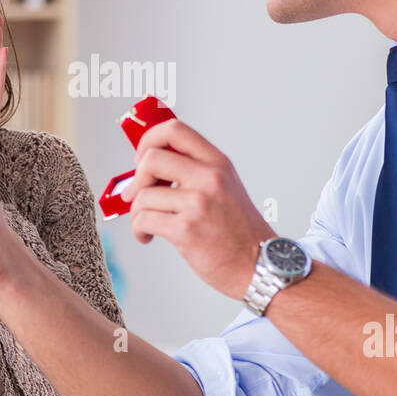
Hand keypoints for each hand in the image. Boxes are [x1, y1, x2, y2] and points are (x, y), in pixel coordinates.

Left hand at [123, 118, 276, 299]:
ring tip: (147, 223)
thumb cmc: (239, 232)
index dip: (149, 139)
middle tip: (136, 194)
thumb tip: (149, 166)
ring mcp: (198, 203)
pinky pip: (144, 220)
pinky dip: (139, 230)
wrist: (260, 265)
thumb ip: (194, 171)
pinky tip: (148, 236)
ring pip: (143, 194)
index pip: (175, 130)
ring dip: (136, 212)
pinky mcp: (186, 230)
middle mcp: (209, 178)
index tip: (141, 157)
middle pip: (151, 158)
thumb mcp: (225, 187)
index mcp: (217, 163)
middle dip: (136, 178)